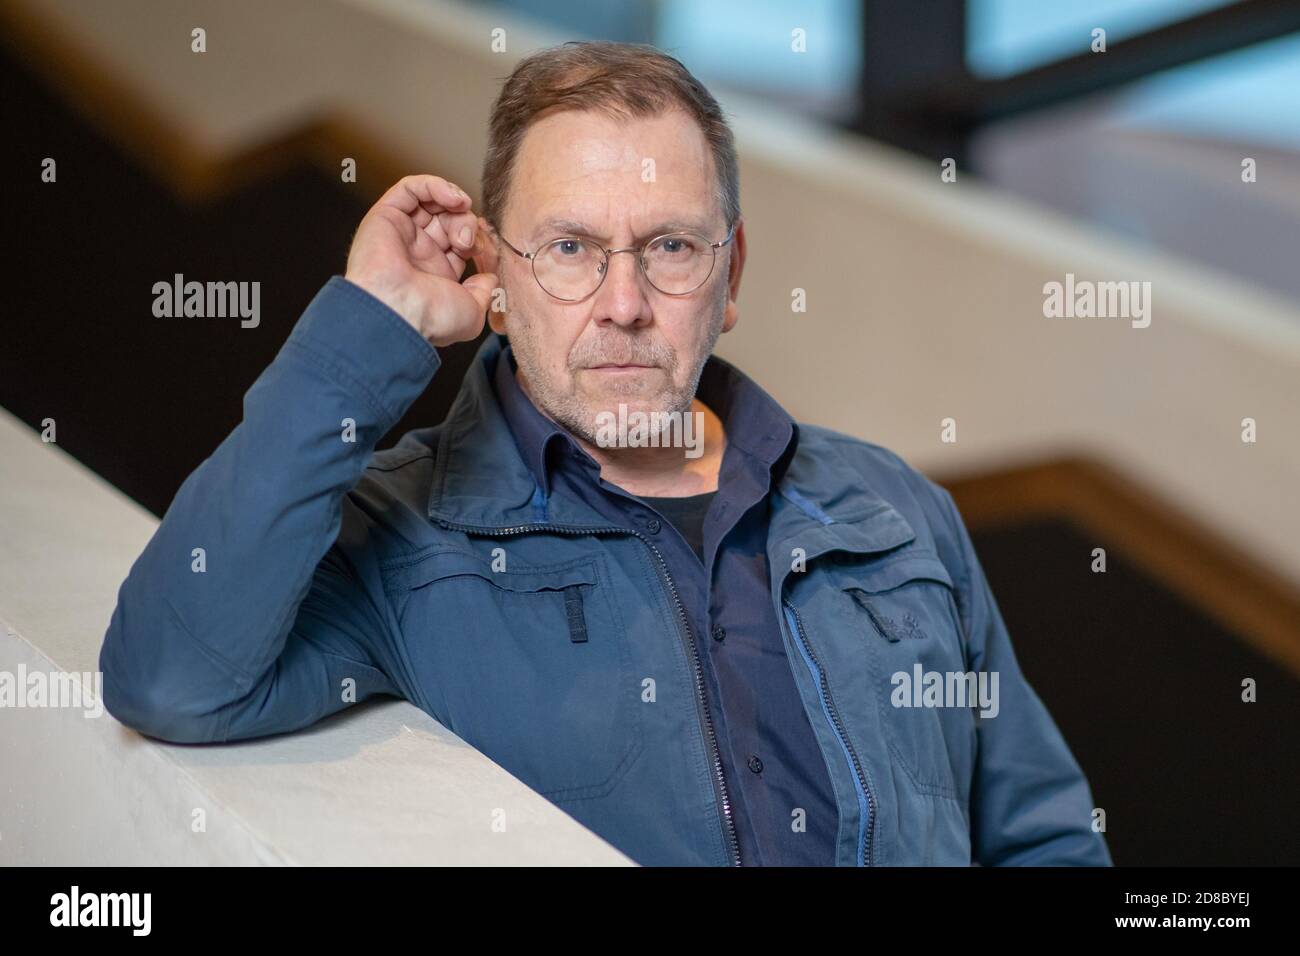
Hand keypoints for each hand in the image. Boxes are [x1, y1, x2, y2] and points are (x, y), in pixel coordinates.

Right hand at [344, 174, 497, 347]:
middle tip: (468, 239)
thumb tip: (491, 278)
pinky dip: (435, 185)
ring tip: (462, 210)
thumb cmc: (431, 318)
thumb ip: (485, 292)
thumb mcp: (473, 312)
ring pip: (431, 202)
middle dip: (465, 222)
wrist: (398, 312)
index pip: (461, 243)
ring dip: (453, 202)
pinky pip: (410, 188)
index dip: (478, 238)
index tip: (484, 248)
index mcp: (436, 274)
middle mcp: (418, 253)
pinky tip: (452, 198)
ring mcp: (401, 234)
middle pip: (448, 220)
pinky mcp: (385, 216)